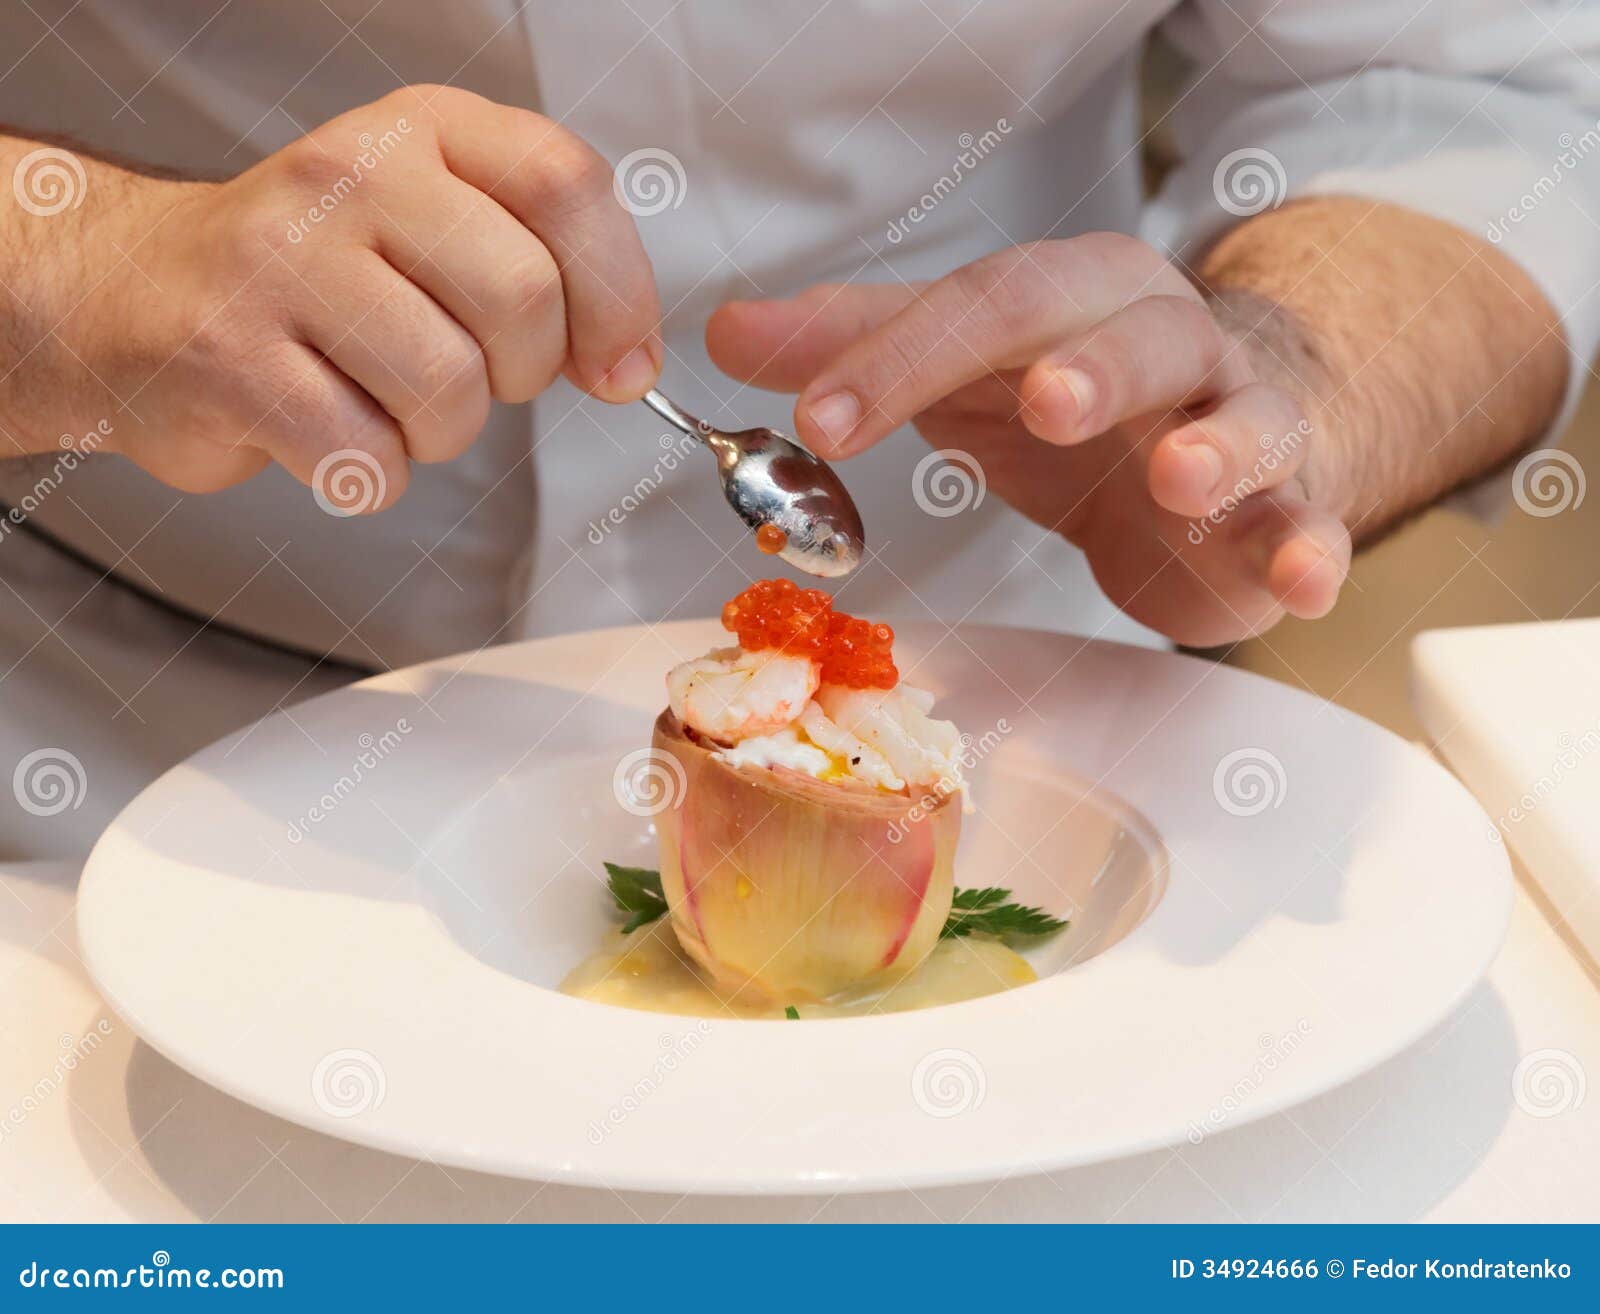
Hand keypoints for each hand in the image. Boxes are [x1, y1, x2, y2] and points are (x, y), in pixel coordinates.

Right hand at [10, 85, 658, 506]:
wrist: (136, 293)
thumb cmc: (315, 276)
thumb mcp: (436, 223)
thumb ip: (545, 266)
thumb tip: (627, 362)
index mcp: (425, 132)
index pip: (566, 185)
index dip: (617, 292)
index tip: (617, 364)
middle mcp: (353, 172)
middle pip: (522, 300)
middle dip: (519, 376)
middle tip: (466, 374)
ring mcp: (281, 258)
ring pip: (448, 388)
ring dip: (438, 433)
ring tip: (383, 400)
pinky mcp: (227, 352)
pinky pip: (365, 454)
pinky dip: (369, 475)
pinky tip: (328, 434)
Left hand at [706, 233, 1350, 645]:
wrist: (1205, 440)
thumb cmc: (1071, 393)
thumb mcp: (962, 362)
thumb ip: (859, 346)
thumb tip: (728, 333)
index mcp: (1076, 297)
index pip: (986, 310)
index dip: (903, 359)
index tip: (819, 419)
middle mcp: (1170, 346)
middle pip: (1137, 339)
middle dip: (1093, 368)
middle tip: (1043, 400)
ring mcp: (1237, 426)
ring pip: (1245, 422)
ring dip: (1218, 448)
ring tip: (1181, 478)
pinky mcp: (1281, 511)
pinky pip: (1310, 522)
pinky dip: (1313, 547)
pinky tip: (1301, 575)